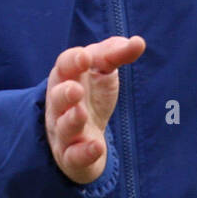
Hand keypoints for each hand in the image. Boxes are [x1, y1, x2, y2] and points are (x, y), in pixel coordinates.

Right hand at [45, 35, 145, 183]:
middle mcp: (60, 104)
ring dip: (71, 120)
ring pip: (63, 127)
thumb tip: (138, 41)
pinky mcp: (71, 156)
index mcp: (67, 77)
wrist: (85, 134)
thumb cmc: (92, 93)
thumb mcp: (103, 69)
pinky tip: (97, 146)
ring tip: (82, 113)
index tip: (85, 57)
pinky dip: (84, 152)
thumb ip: (116, 53)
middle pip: (57, 97)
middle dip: (65, 93)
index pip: (65, 65)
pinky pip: (74, 155)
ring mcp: (63, 131)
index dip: (73, 60)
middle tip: (76, 90)